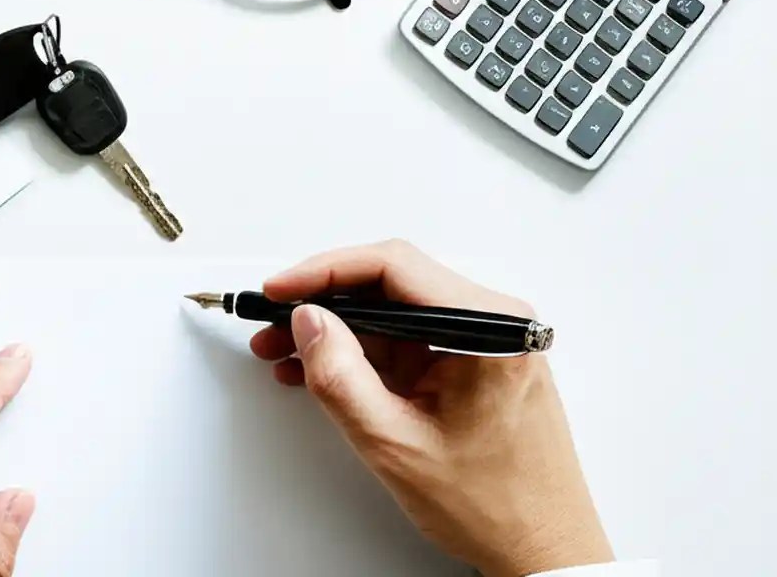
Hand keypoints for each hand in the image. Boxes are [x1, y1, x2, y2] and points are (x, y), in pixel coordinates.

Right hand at [252, 240, 612, 576]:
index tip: (281, 289)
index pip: (393, 267)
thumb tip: (308, 322)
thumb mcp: (395, 444)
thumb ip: (341, 377)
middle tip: (273, 323)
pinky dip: (363, 351)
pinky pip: (409, 340)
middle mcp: (494, 323)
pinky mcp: (472, 362)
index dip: (324, 272)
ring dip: (338, 329)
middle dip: (323, 303)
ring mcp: (484, 341)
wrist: (542, 550)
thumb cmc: (496, 507)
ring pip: (394, 312)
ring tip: (286, 352)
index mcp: (488, 329)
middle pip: (390, 284)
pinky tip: (323, 368)